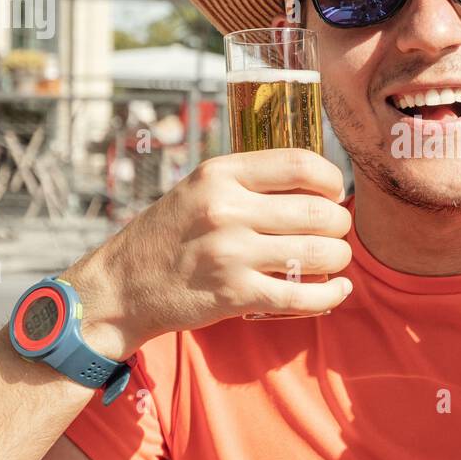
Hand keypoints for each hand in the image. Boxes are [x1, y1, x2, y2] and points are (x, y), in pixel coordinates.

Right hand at [63, 149, 353, 359]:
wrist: (120, 287)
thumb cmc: (169, 235)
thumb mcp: (199, 189)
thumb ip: (249, 182)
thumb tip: (316, 183)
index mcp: (220, 174)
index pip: (300, 163)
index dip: (331, 178)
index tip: (335, 192)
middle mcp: (226, 210)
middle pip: (318, 211)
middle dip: (340, 223)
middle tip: (336, 230)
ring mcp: (231, 254)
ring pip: (319, 253)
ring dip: (338, 257)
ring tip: (335, 258)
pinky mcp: (235, 295)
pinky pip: (302, 295)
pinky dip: (330, 294)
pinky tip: (338, 289)